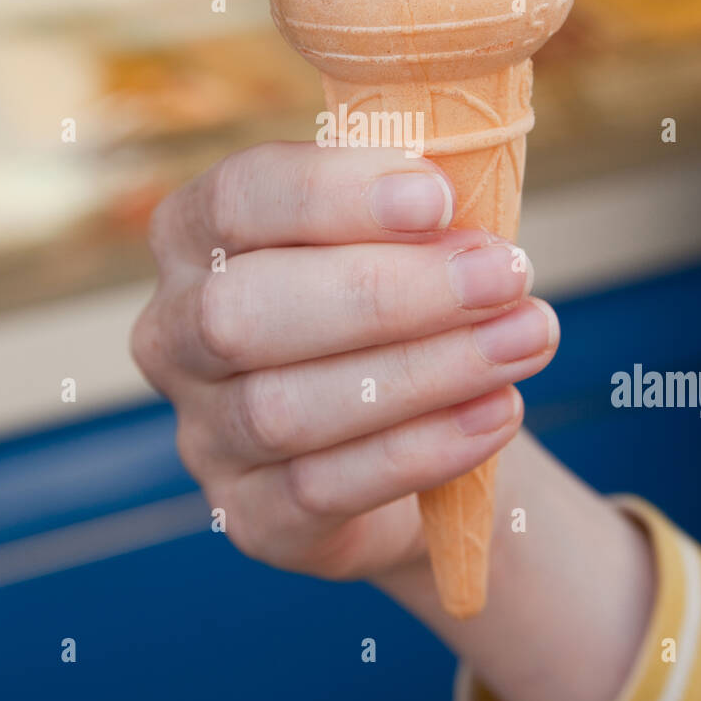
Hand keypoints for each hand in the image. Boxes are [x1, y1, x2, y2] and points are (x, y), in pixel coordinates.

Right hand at [132, 143, 558, 583]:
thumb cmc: (400, 301)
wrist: (413, 436)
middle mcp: (174, 333)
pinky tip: (497, 412)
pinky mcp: (250, 516)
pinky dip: (420, 450)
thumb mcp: (400, 235)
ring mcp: (204, 434)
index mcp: (197, 236)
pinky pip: (322, 489)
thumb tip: (465, 183)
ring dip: (423, 371)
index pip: (238, 198)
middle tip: (503, 274)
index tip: (439, 197)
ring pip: (284, 408)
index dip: (333, 195)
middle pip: (242, 312)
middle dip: (384, 292)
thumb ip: (411, 206)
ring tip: (525, 339)